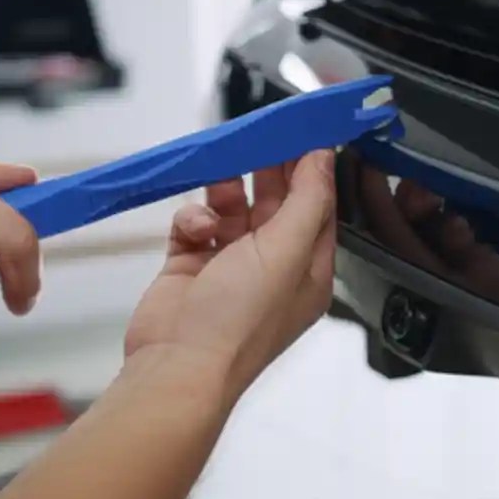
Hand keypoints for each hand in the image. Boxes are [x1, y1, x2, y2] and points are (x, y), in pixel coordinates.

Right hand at [124, 150, 336, 402]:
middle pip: (274, 204)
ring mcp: (228, 267)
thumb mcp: (286, 252)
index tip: (303, 132)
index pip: (318, 209)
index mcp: (306, 271)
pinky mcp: (190, 266)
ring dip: (224, 191)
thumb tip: (323, 158)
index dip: (311, 170)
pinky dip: (193, 219)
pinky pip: (195, 225)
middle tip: (258, 135)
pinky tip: (195, 229)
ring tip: (219, 172)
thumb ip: (307, 199)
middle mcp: (271, 269)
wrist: (175, 366)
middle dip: (266, 171)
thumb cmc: (236, 323)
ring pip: (232, 208)